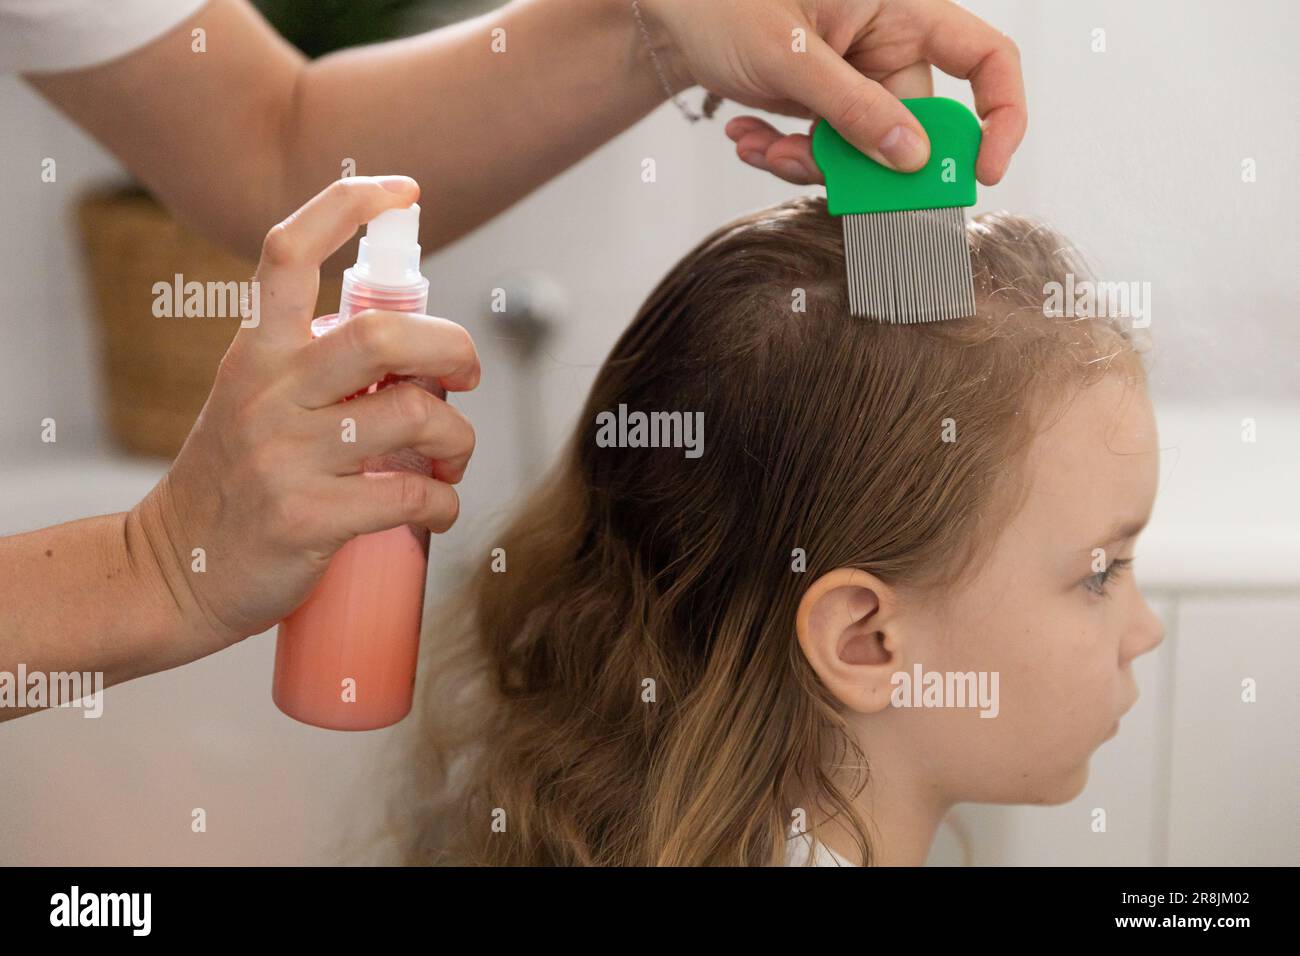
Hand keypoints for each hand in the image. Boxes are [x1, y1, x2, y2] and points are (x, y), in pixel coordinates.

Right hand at [129, 175, 479, 657]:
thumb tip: (413, 344)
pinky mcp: (308, 518)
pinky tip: (438, 510)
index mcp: (256, 352)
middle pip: (384, 337)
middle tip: (467, 372)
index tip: (401, 192)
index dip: (347, 204)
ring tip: (451, 458)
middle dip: (452, 348)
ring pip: (414, 417)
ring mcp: (286, 456)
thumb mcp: (253, 399)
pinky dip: (446, 503)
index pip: (289, 251)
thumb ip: (314, 363)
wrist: (172, 569)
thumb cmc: (233, 480)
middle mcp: (269, 392)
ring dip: (459, 439)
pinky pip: (412, 496)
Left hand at [642, 0, 1025, 185]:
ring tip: (757, 146)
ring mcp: (856, 80)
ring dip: (811, 164)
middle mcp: (888, 46)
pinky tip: (747, 139)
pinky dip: (788, 156)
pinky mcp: (823, 106)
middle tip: (804, 166)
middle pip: (912, 129)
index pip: (985, 58)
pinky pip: (827, 152)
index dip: (1001, 115)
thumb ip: (852, 109)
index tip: (984, 170)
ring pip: (863, 154)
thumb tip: (913, 161)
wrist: (674, 7)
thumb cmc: (726, 3)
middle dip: (860, 164)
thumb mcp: (789, 57)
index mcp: (902, 11)